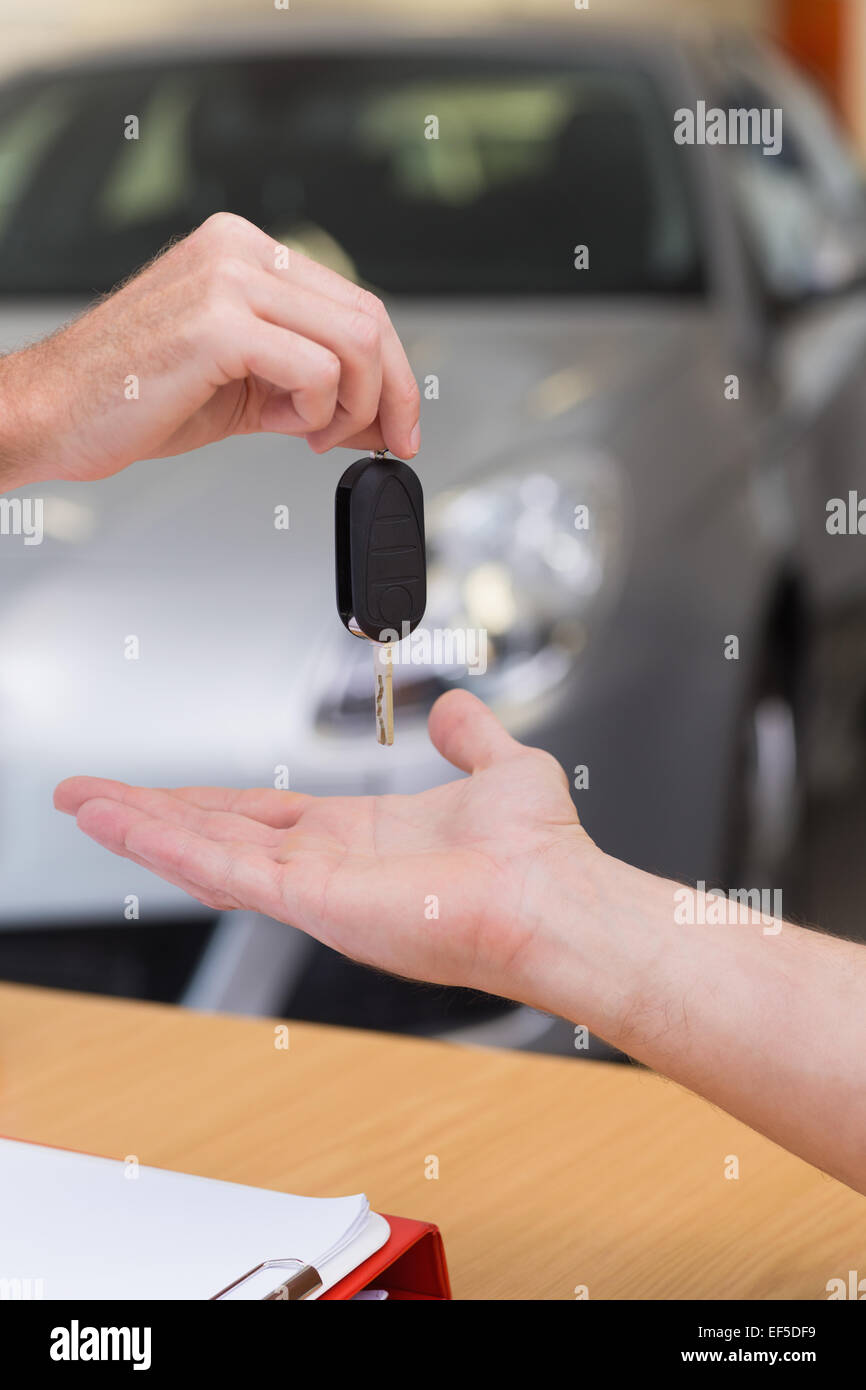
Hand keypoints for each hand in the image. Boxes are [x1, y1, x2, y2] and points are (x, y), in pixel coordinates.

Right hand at [0, 212, 419, 488]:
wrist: (54, 412)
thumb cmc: (133, 397)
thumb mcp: (243, 386)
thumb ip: (310, 389)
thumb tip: (379, 417)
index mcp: (246, 253)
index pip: (356, 301)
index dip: (394, 371)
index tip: (400, 423)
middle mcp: (241, 252)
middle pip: (368, 316)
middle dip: (393, 392)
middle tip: (381, 441)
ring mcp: (228, 280)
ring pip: (354, 340)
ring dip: (354, 405)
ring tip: (316, 434)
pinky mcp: (217, 324)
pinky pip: (315, 369)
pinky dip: (319, 411)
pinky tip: (288, 426)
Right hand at [54, 691, 595, 999]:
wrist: (559, 897)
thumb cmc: (541, 854)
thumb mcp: (500, 768)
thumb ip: (470, 737)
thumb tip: (455, 709)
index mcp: (359, 837)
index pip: (262, 816)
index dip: (206, 801)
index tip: (160, 792)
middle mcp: (329, 866)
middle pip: (219, 833)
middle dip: (150, 816)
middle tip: (90, 799)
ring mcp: (316, 888)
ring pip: (208, 852)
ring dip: (142, 828)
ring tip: (86, 806)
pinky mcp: (316, 901)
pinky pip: (229, 869)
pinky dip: (171, 846)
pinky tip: (128, 825)